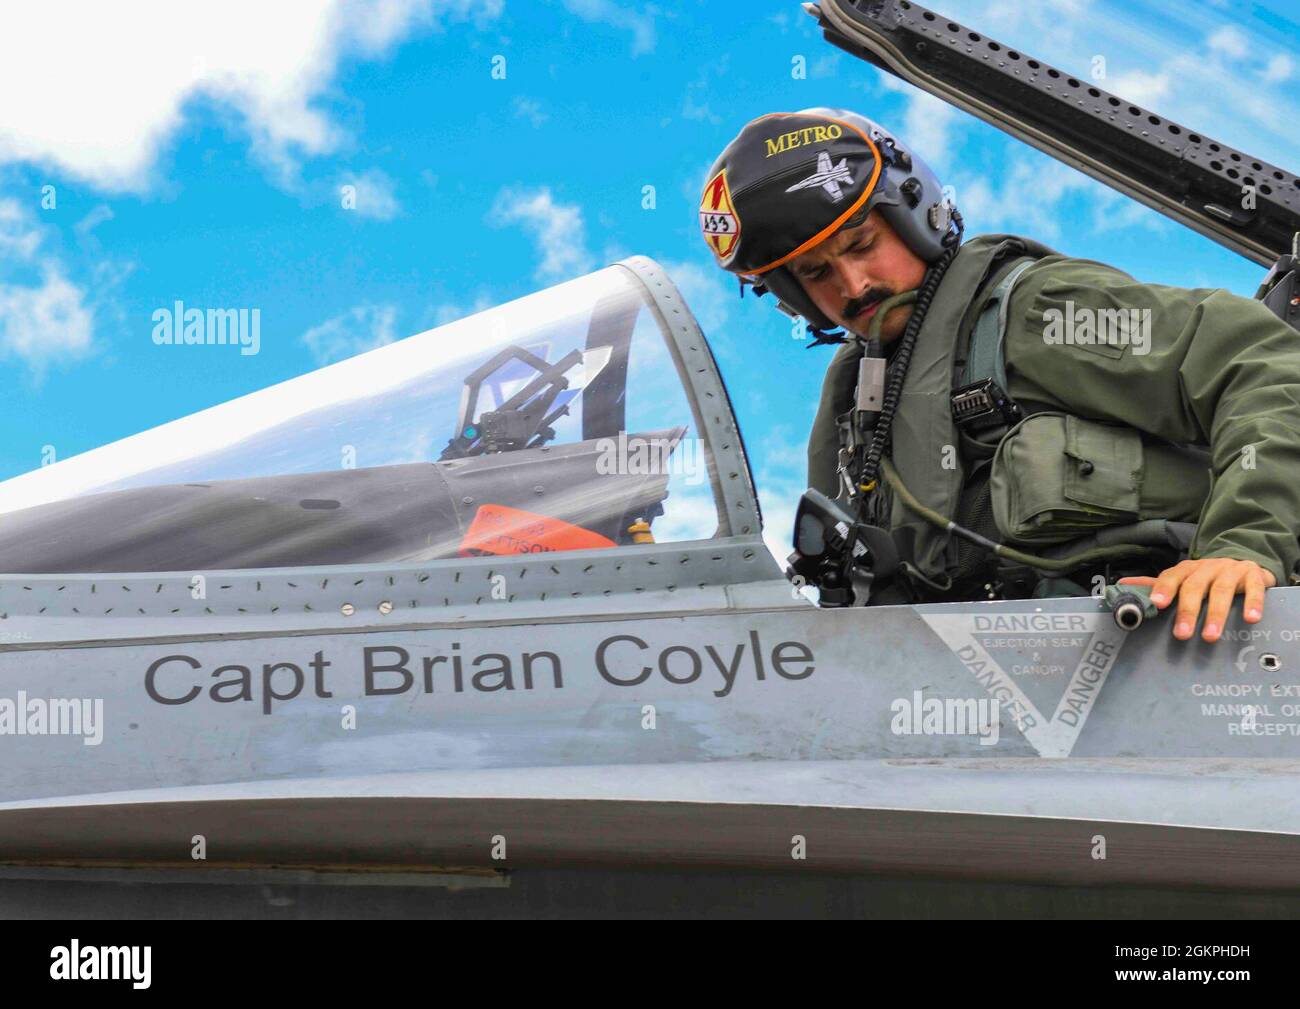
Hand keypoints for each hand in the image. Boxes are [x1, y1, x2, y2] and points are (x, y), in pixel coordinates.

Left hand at [1118, 558, 1275, 641]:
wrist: (1243, 563)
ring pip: (1221, 590)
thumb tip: (1122, 586)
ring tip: (1210, 636)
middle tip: (1181, 634)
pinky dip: (1252, 603)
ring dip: (1215, 614)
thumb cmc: (1207, 578)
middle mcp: (1206, 567)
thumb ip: (1155, 585)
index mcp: (1186, 570)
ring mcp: (1230, 570)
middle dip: (1187, 611)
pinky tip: (1251, 618)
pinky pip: (1254, 588)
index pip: (1171, 577)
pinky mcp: (1254, 575)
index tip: (1157, 604)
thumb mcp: (1182, 580)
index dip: (1163, 589)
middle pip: (1194, 587)